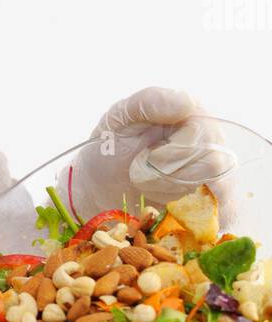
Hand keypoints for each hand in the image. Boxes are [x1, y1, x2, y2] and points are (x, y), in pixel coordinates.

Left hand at [60, 87, 235, 224]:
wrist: (97, 187)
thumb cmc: (109, 148)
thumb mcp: (119, 119)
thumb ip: (149, 102)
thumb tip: (185, 104)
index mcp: (192, 116)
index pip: (205, 133)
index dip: (177, 151)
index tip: (150, 157)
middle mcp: (211, 143)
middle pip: (215, 164)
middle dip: (172, 175)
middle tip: (143, 176)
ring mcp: (215, 175)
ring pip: (219, 192)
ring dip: (177, 196)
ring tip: (151, 190)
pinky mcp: (211, 205)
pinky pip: (225, 214)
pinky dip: (197, 218)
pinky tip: (169, 210)